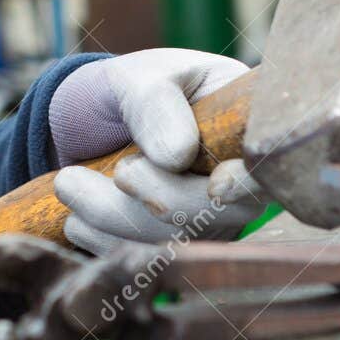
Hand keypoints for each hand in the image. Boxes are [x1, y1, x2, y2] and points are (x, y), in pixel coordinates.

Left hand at [46, 49, 267, 254]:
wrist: (96, 126)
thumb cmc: (130, 89)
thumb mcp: (137, 78)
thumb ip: (155, 104)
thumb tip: (177, 156)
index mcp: (249, 124)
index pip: (271, 163)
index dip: (252, 183)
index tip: (216, 186)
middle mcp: (244, 179)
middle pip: (222, 213)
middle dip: (154, 200)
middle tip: (82, 173)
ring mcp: (217, 219)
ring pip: (179, 242)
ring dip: (114, 221)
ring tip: (68, 184)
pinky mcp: (183, 247)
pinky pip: (151, 260)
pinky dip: (107, 242)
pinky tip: (76, 218)